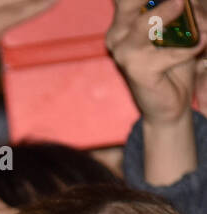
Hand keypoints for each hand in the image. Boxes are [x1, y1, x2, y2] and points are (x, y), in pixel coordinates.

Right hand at [109, 0, 205, 126]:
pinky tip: (201, 44)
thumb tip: (185, 1)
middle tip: (181, 0)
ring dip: (181, 19)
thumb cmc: (173, 62)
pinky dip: (189, 48)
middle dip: (163, 3)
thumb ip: (180, 7)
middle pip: (127, 2)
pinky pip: (169, 53)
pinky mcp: (137, 72)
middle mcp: (117, 35)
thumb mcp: (178, 26)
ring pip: (146, 25)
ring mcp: (124, 54)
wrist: (169, 102)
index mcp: (123, 21)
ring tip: (203, 23)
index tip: (177, 0)